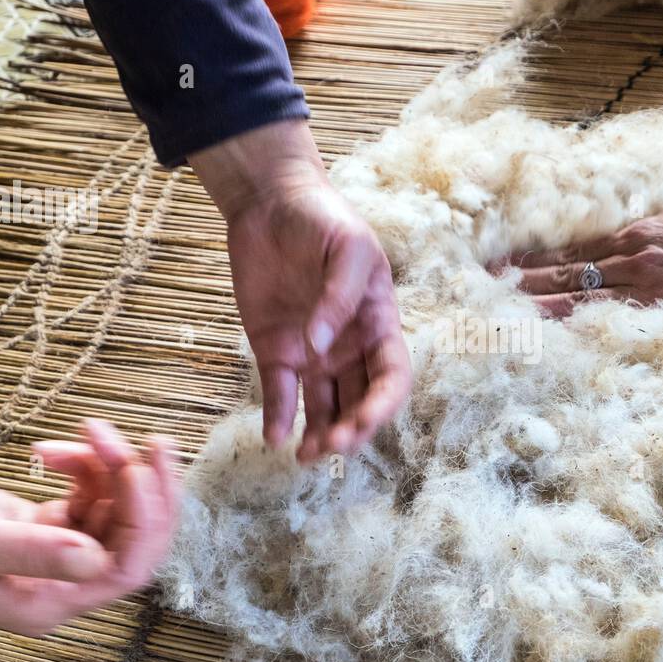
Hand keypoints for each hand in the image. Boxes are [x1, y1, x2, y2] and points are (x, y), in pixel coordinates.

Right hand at [0, 420, 178, 635]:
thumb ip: (34, 552)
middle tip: (149, 442)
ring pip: (118, 508)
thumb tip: (96, 559)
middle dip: (146, 489)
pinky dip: (85, 465)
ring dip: (111, 465)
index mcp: (46, 602)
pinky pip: (91, 493)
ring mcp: (59, 552)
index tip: (136, 469)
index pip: (123, 569)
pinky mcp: (51, 525)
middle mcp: (61, 583)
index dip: (144, 520)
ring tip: (88, 430)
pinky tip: (50, 450)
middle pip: (135, 539)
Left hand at [190, 120, 410, 463]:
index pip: (391, 377)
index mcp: (378, 324)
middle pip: (359, 402)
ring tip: (304, 457)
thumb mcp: (348, 247)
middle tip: (329, 448)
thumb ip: (339, 296)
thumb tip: (319, 347)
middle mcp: (350, 347)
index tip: (360, 424)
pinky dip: (278, 419)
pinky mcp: (275, 352)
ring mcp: (313, 354)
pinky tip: (275, 437)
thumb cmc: (323, 219)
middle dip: (350, 431)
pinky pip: (281, 395)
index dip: (381, 406)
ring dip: (319, 436)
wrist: (271, 204)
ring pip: (324, 408)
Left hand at [494, 206, 662, 316]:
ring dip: (536, 304)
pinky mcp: (660, 308)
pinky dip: (577, 322)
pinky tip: (551, 331)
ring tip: (499, 313)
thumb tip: (603, 243)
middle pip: (561, 271)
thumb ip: (637, 234)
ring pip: (578, 295)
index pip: (567, 248)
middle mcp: (630, 257)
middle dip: (518, 282)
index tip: (493, 267)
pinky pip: (610, 316)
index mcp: (631, 234)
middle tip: (477, 290)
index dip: (528, 259)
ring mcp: (643, 285)